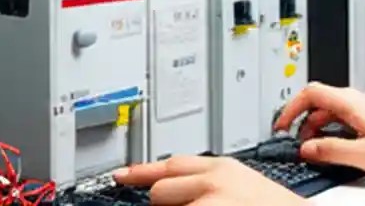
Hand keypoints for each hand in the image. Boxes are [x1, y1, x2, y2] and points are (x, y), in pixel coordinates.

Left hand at [114, 155, 304, 205]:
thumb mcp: (244, 184)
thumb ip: (211, 181)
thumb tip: (181, 188)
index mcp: (223, 167)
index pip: (171, 164)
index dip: (141, 171)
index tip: (120, 175)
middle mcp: (213, 182)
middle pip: (160, 190)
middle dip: (168, 204)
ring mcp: (208, 204)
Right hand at [275, 82, 364, 180]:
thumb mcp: (361, 154)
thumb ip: (329, 150)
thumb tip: (306, 148)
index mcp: (351, 102)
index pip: (311, 92)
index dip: (291, 107)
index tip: (281, 125)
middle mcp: (357, 102)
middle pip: (318, 102)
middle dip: (301, 121)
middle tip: (292, 140)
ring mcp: (363, 111)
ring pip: (329, 113)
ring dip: (315, 129)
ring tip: (310, 149)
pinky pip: (341, 122)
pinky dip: (329, 133)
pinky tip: (330, 149)